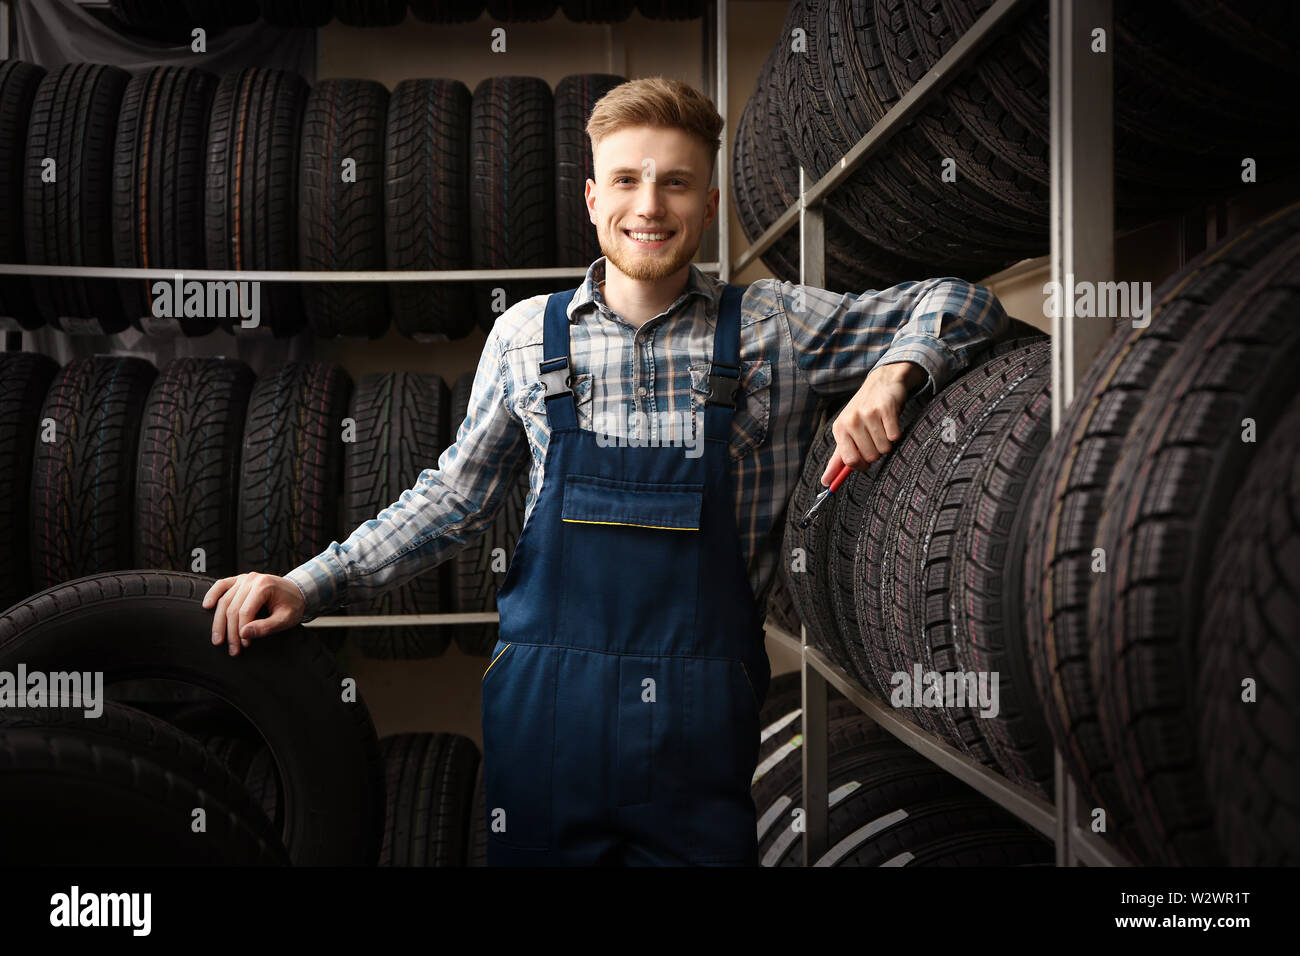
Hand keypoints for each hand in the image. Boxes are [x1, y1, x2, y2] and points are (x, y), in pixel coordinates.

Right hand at [202, 572, 305, 655]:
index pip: (245, 612)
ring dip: (219, 622)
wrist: (297, 592)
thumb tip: (244, 634)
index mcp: (264, 586)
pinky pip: (222, 585)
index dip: (241, 631)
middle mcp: (252, 579)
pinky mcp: (239, 580)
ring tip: (218, 640)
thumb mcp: (286, 619)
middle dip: (230, 631)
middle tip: (232, 649)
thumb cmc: (293, 605)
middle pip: (232, 608)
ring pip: (224, 601)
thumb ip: (266, 627)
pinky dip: (212, 594)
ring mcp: (244, 578)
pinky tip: (206, 606)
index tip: (244, 645)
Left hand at [820, 361, 923, 484]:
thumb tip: (826, 482)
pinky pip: (895, 436)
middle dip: (876, 451)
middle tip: (875, 435)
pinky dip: (896, 432)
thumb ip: (837, 459)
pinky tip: (890, 421)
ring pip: (884, 448)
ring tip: (882, 427)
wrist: (882, 382)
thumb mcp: (846, 432)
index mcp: (839, 428)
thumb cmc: (863, 411)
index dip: (861, 466)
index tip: (865, 461)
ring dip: (887, 442)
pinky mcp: (886, 409)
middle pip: (870, 457)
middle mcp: (851, 420)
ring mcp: (868, 414)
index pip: (850, 461)